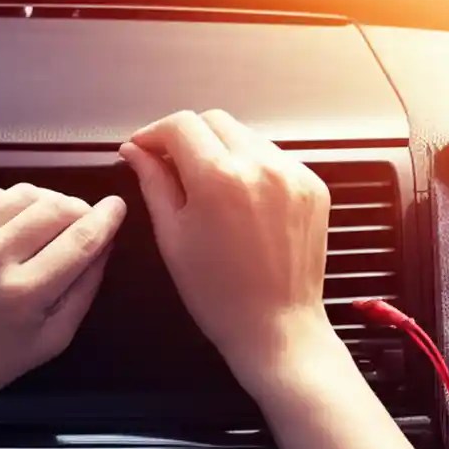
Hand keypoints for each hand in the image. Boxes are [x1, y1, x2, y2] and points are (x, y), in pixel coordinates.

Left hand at [0, 183, 124, 419]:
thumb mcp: (49, 341)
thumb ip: (84, 290)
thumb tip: (106, 243)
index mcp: (23, 295)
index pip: (80, 239)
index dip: (106, 218)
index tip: (116, 206)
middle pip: (55, 207)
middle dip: (77, 210)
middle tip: (79, 223)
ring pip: (23, 193)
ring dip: (44, 202)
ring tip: (42, 225)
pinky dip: (6, 202)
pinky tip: (6, 225)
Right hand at [120, 110, 336, 393]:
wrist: (276, 327)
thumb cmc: (220, 294)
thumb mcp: (172, 236)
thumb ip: (153, 183)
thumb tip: (137, 151)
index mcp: (219, 179)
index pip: (180, 125)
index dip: (154, 133)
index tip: (145, 148)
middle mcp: (260, 167)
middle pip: (214, 121)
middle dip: (187, 137)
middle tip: (171, 166)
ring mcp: (292, 174)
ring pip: (245, 136)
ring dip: (221, 150)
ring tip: (209, 189)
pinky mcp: (312, 185)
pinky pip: (273, 157)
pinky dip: (252, 167)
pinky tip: (241, 200)